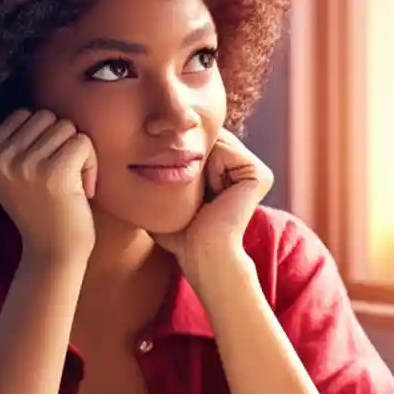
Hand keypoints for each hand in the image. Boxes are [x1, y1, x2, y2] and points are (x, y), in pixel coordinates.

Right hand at [0, 109, 97, 263]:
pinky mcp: (55, 172)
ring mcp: (26, 164)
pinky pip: (83, 141)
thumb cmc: (36, 213)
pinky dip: (91, 163)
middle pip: (46, 116)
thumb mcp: (7, 180)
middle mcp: (0, 157)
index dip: (41, 137)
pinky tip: (83, 188)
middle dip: (60, 141)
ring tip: (71, 182)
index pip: (23, 114)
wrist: (51, 253)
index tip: (43, 168)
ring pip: (66, 127)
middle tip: (60, 175)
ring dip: (77, 153)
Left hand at [152, 129, 272, 275]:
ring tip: (198, 195)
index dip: (180, 151)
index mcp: (229, 172)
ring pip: (215, 140)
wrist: (202, 255)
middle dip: (189, 152)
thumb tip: (134, 153)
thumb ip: (162, 171)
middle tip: (183, 188)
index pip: (200, 142)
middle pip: (208, 138)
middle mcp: (245, 169)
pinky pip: (225, 149)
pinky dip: (210, 167)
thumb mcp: (168, 196)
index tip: (173, 181)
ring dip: (197, 162)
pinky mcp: (259, 174)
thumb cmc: (180, 234)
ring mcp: (255, 171)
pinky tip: (211, 195)